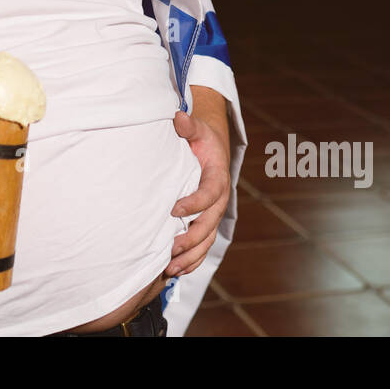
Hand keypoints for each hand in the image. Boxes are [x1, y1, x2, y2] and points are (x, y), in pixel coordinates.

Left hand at [165, 91, 230, 278]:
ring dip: (190, 256)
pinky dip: (192, 261)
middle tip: (171, 248)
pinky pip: (203, 247)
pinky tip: (175, 271)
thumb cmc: (200, 140)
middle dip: (191, 238)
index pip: (210, 193)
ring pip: (206, 241)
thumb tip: (178, 117)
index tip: (174, 210)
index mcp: (217, 177)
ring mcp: (213, 215)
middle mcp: (218, 200)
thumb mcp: (196, 130)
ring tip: (170, 268)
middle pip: (209, 224)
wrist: (210, 151)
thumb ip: (188, 126)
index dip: (194, 203)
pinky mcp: (206, 224)